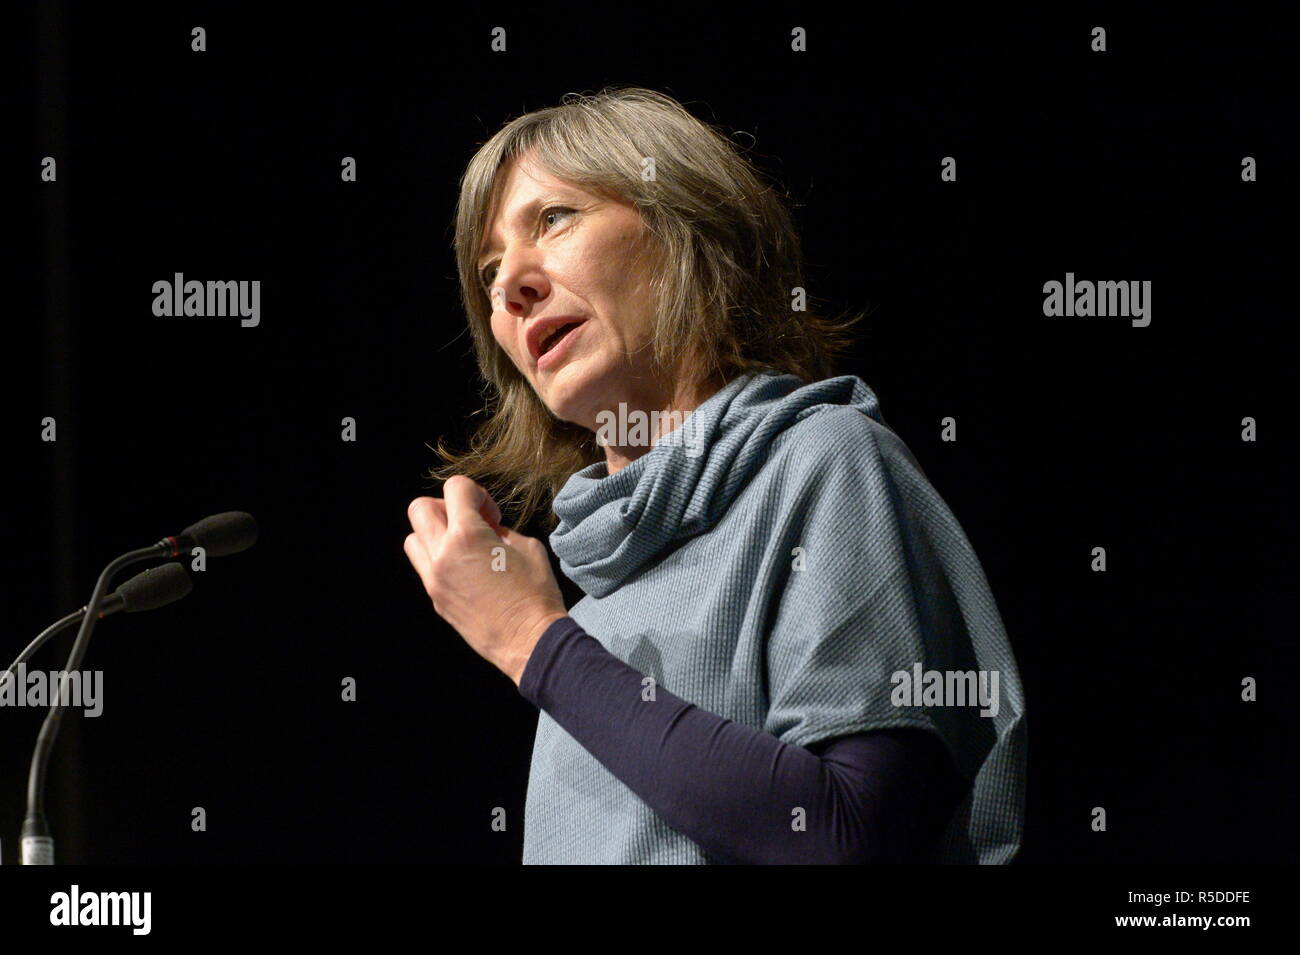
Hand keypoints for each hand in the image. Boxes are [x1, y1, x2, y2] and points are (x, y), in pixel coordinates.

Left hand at [404, 475, 567, 685]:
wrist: (529, 640)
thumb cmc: (536, 593)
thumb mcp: (527, 546)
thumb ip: (499, 530)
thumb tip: (486, 529)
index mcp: (467, 535)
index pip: (455, 488)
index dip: (476, 494)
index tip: (490, 515)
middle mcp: (442, 554)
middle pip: (420, 509)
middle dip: (446, 508)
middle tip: (471, 523)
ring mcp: (434, 579)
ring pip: (414, 539)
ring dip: (435, 534)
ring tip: (463, 546)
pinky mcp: (436, 599)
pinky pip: (424, 567)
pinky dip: (439, 559)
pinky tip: (466, 569)